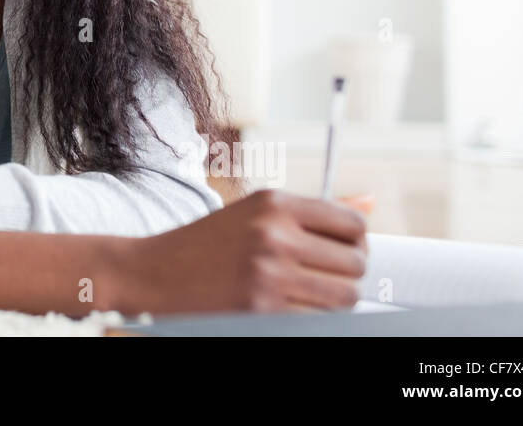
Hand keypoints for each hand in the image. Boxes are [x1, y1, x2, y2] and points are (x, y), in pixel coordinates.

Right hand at [115, 188, 367, 314]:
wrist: (152, 273)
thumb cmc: (207, 245)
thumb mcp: (254, 214)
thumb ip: (313, 214)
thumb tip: (370, 203)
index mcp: (275, 203)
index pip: (352, 224)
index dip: (355, 243)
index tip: (339, 253)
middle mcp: (275, 233)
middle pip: (355, 263)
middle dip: (345, 275)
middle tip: (320, 279)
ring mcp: (269, 273)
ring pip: (344, 296)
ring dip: (333, 302)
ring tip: (305, 296)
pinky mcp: (262, 310)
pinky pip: (319, 320)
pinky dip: (312, 320)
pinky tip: (287, 310)